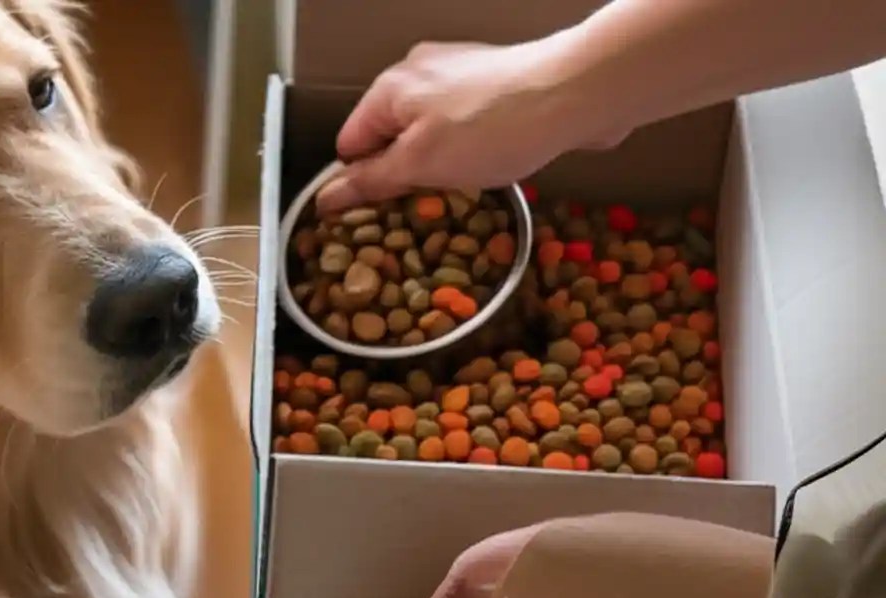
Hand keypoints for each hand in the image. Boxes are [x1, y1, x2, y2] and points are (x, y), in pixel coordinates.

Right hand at [315, 38, 627, 214]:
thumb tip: (325, 198)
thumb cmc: (492, 128)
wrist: (576, 92)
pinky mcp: (496, 84)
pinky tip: (490, 166)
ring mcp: (460, 75)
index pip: (350, 144)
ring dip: (438, 165)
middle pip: (390, 137)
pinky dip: (469, 150)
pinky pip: (465, 125)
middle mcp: (418, 73)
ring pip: (429, 132)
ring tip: (459, 194)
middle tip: (418, 212)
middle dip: (400, 174)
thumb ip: (372, 181)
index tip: (372, 219)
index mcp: (389, 88)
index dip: (357, 183)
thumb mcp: (421, 164)